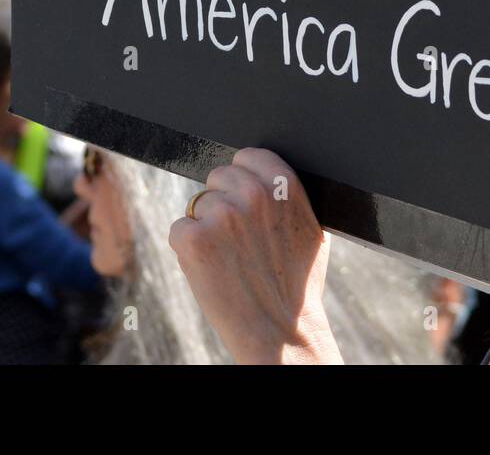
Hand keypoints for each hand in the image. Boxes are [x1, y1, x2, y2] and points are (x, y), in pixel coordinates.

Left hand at [168, 148, 341, 363]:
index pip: (247, 156)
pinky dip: (188, 249)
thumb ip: (287, 196)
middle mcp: (253, 193)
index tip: (247, 204)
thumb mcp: (310, 228)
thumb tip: (266, 175)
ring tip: (230, 259)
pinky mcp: (193, 239)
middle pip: (218, 177)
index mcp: (284, 184)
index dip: (243, 181)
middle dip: (223, 204)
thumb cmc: (297, 284)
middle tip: (240, 241)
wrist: (282, 332)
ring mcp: (222, 214)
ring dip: (206, 228)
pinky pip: (179, 229)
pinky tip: (212, 269)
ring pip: (198, 205)